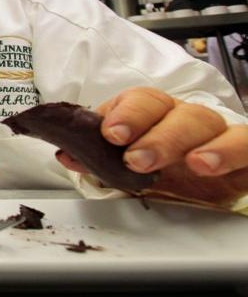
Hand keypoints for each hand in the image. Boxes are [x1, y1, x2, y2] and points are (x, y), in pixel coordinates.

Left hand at [56, 87, 247, 206]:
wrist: (199, 196)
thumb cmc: (159, 172)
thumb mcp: (124, 168)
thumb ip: (96, 159)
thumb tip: (66, 152)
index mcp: (153, 116)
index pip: (141, 101)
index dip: (126, 113)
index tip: (110, 133)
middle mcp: (183, 120)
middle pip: (173, 111)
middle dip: (153, 133)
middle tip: (135, 159)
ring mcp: (214, 136)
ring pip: (206, 123)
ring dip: (190, 143)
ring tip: (188, 163)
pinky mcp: (241, 157)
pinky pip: (245, 144)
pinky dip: (230, 151)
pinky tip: (209, 165)